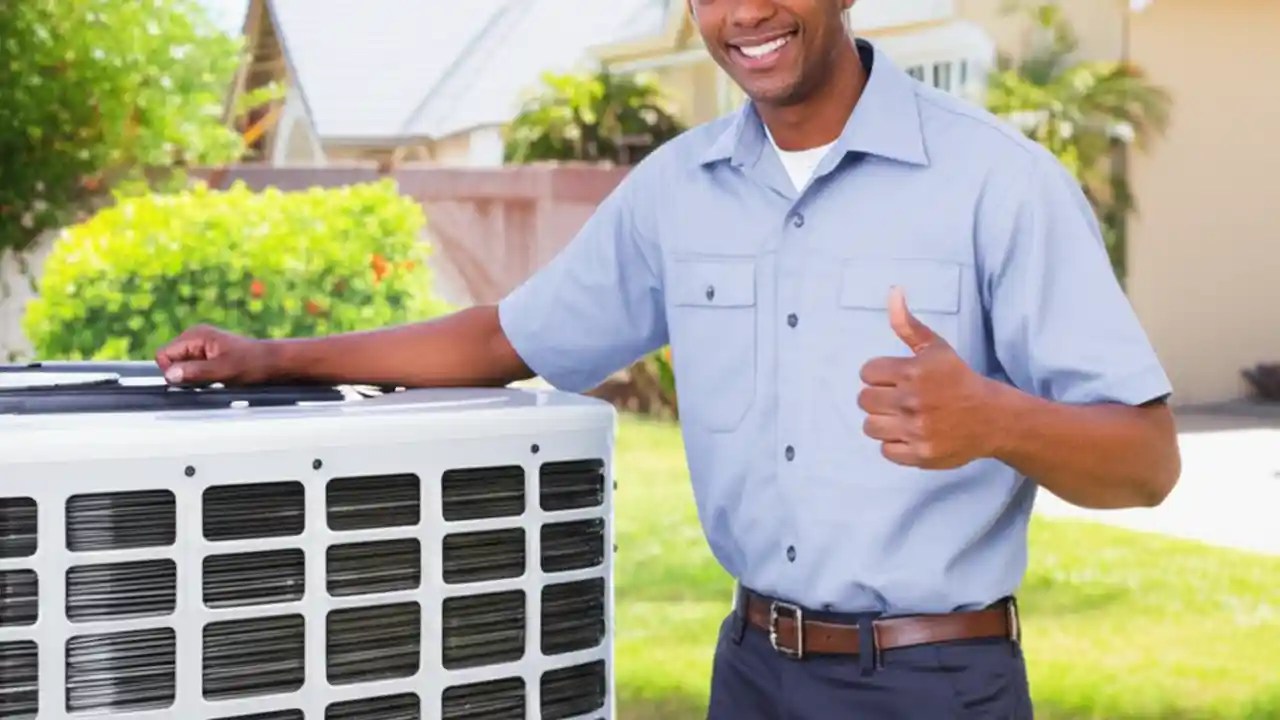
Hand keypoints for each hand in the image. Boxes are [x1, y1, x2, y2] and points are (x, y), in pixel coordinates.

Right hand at [154, 325, 275, 385]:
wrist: (274, 363)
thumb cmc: (253, 364)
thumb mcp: (224, 371)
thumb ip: (196, 372)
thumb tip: (170, 375)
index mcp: (195, 335)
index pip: (163, 355)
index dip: (173, 371)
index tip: (193, 379)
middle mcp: (195, 337)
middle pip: (171, 362)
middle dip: (184, 375)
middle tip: (208, 379)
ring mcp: (201, 346)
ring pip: (182, 368)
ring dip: (194, 378)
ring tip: (216, 378)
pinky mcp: (207, 355)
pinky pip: (193, 370)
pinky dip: (201, 378)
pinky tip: (217, 379)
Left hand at [857, 287, 1002, 468]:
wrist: (992, 417)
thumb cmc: (958, 379)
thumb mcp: (935, 349)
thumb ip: (908, 325)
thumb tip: (893, 292)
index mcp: (913, 372)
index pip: (867, 372)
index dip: (879, 375)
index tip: (896, 379)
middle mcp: (912, 401)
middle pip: (864, 400)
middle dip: (878, 398)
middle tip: (899, 399)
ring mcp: (916, 430)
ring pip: (870, 426)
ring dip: (882, 421)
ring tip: (902, 417)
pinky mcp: (920, 454)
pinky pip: (885, 450)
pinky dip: (894, 444)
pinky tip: (910, 434)